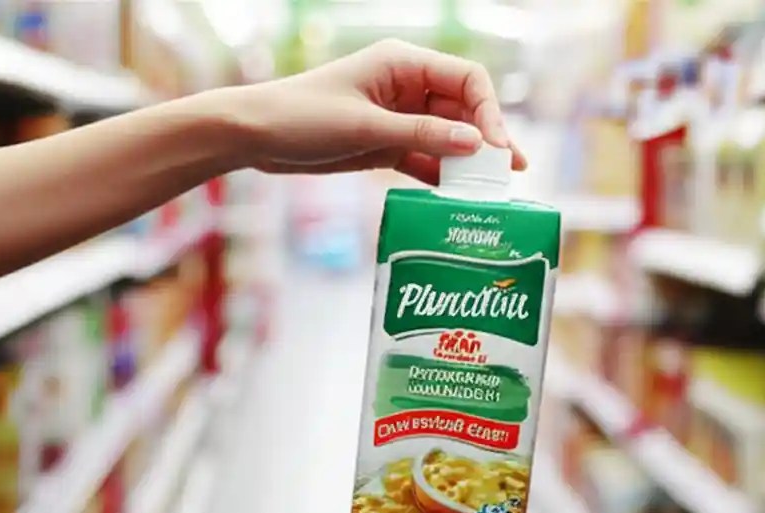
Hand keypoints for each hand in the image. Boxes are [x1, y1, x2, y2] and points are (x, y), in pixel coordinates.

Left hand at [221, 39, 526, 183]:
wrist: (254, 136)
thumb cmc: (302, 117)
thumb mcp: (365, 127)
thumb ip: (422, 135)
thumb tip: (476, 144)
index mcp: (403, 64)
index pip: (467, 79)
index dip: (489, 112)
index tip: (495, 148)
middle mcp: (406, 87)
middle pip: (464, 110)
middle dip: (487, 140)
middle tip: (511, 174)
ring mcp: (398, 117)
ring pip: (448, 137)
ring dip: (468, 162)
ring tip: (493, 191)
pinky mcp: (386, 145)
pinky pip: (426, 158)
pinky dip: (442, 176)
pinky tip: (459, 197)